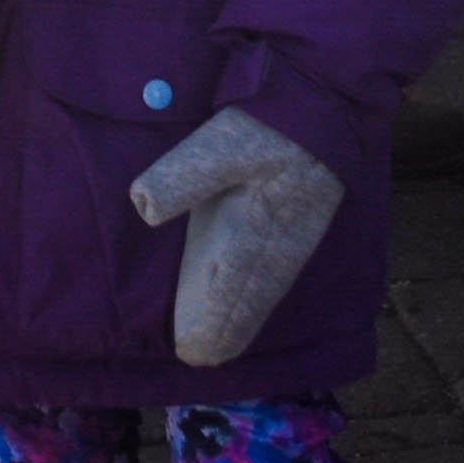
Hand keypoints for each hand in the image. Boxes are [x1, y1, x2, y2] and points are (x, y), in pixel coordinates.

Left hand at [126, 106, 346, 367]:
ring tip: (221, 351)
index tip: (192, 351)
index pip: (229, 288)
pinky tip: (251, 311)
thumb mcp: (219, 142)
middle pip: (249, 298)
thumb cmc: (264, 123)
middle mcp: (278, 243)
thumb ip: (182, 176)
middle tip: (200, 361)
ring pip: (265, 291)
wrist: (319, 100)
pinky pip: (277, 276)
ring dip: (243, 319)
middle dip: (225, 330)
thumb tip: (144, 207)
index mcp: (256, 228)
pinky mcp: (300, 228)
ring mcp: (293, 238)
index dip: (211, 321)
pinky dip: (260, 300)